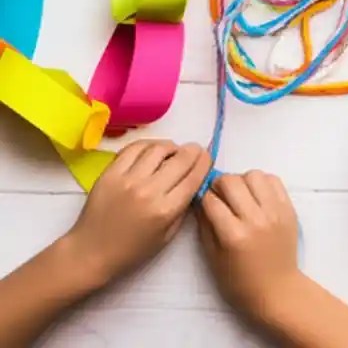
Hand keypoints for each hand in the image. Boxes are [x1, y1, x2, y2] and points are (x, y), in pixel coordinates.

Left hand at [64, 140, 210, 285]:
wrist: (90, 252)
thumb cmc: (132, 250)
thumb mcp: (168, 236)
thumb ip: (183, 207)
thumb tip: (194, 182)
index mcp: (166, 209)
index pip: (194, 176)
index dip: (205, 162)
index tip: (207, 159)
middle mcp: (149, 190)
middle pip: (180, 158)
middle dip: (193, 151)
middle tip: (195, 151)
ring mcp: (127, 179)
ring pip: (158, 148)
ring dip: (171, 147)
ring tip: (172, 152)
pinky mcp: (110, 173)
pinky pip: (134, 148)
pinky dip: (148, 145)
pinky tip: (152, 151)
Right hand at [197, 171, 302, 318]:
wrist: (277, 289)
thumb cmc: (239, 281)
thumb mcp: (212, 257)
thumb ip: (204, 226)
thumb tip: (199, 199)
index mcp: (234, 235)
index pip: (212, 201)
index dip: (203, 197)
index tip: (202, 200)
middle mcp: (256, 219)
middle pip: (232, 182)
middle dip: (219, 185)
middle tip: (219, 195)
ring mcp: (275, 212)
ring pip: (255, 175)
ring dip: (242, 181)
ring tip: (240, 194)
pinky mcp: (289, 209)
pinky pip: (275, 181)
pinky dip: (262, 183)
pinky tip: (256, 195)